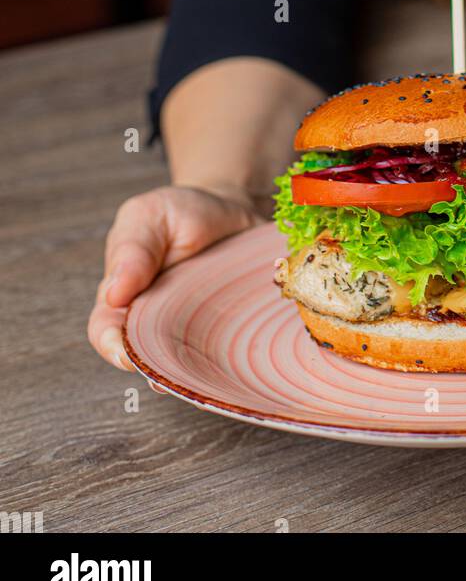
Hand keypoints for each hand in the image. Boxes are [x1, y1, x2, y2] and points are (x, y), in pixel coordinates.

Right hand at [88, 184, 265, 370]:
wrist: (232, 208)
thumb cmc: (182, 213)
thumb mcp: (149, 216)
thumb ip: (131, 250)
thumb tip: (113, 294)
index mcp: (124, 296)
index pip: (106, 332)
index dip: (111, 347)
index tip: (125, 352)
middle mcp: (154, 322)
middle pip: (146, 359)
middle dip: (157, 369)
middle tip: (173, 367)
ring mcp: (194, 332)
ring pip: (187, 367)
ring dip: (195, 373)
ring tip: (208, 372)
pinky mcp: (231, 332)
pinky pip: (229, 357)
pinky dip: (233, 364)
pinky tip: (242, 364)